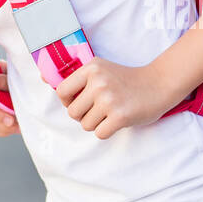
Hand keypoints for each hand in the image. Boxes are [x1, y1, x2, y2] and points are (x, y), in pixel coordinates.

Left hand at [55, 56, 170, 138]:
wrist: (159, 84)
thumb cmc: (127, 80)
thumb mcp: (102, 69)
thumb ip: (78, 76)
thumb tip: (42, 78)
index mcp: (91, 68)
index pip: (61, 92)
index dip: (68, 101)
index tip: (80, 102)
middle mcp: (98, 82)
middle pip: (72, 112)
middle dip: (83, 115)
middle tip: (99, 110)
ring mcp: (109, 99)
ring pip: (85, 125)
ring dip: (96, 123)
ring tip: (110, 113)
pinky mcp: (120, 116)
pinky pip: (99, 133)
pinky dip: (106, 131)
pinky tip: (117, 120)